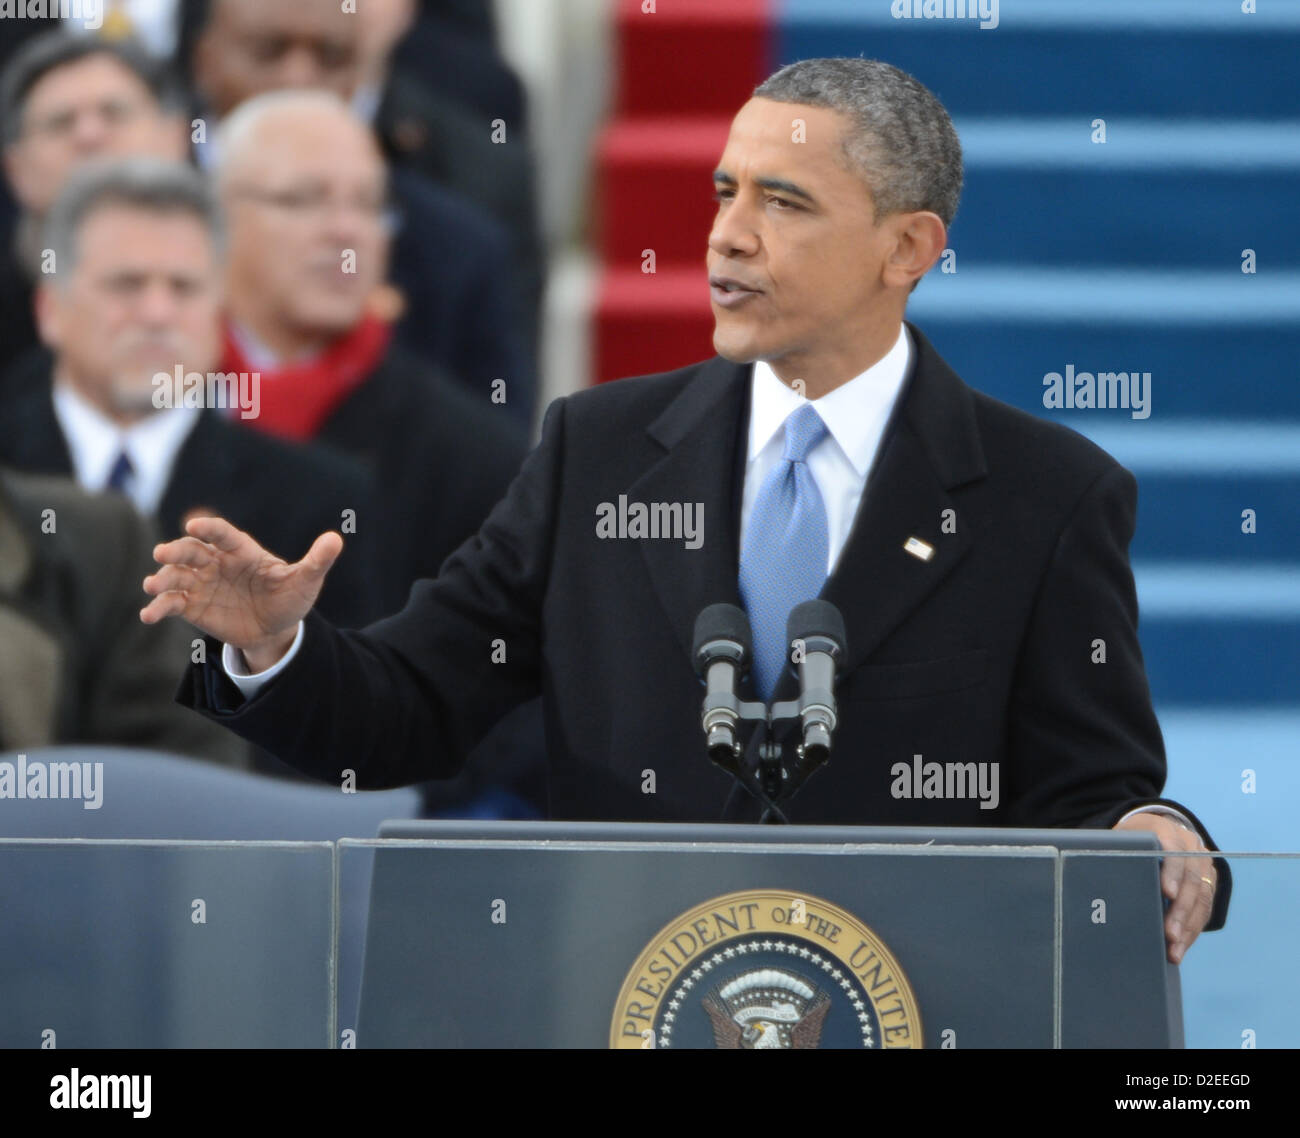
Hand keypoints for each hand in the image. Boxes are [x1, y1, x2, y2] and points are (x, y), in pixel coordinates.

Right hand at [140, 515, 341, 670]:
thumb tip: (336, 538)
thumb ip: (317, 561)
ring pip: (176, 576)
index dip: (209, 528)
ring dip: (161, 579)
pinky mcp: (192, 606)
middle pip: (191, 551)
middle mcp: (216, 562)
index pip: (222, 534)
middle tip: (162, 554)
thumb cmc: (290, 598)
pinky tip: (148, 615)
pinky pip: (171, 603)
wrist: (276, 629)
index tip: (194, 525)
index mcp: (241, 550)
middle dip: (176, 551)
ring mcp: (201, 583)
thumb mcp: (306, 581)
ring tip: (151, 586)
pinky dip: (158, 607)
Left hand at [1114, 812, 1216, 963]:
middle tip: (1170, 934)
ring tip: (1175, 949)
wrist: (1157, 830)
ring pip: (1202, 897)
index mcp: (1166, 829)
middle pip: (1191, 879)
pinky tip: (1181, 946)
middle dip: (1181, 910)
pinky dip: (1192, 930)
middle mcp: (1190, 845)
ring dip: (1188, 926)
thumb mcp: (1121, 837)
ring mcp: (1203, 864)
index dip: (1172, 872)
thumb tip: (1090, 875)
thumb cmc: (1130, 838)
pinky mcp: (1209, 882)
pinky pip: (1204, 908)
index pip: (1173, 848)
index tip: (1167, 894)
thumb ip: (1112, 850)